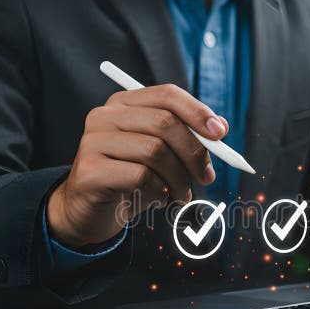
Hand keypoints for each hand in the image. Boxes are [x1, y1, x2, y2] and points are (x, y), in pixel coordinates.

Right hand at [47, 84, 228, 248]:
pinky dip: (158, 192)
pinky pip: (140, 177)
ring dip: (178, 178)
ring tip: (180, 194)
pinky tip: (156, 199)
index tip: (220, 134)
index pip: (167, 95)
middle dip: (194, 152)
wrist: (89, 213)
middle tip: (207, 177)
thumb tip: (221, 127)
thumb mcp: (161, 156)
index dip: (197, 111)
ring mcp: (93, 141)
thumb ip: (186, 137)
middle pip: (164, 122)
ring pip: (155, 151)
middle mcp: (105, 116)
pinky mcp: (90, 170)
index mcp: (124, 104)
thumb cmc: (129, 181)